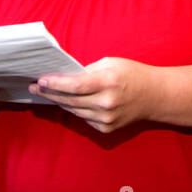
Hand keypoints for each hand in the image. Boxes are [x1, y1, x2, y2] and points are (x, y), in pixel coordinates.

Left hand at [32, 57, 159, 133]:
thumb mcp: (111, 63)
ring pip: (74, 111)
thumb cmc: (133, 75)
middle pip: (70, 100)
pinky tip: (69, 102)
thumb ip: (88, 70)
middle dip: (50, 93)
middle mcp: (107, 103)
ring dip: (60, 102)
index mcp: (108, 82)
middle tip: (36, 87)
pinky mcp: (106, 128)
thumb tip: (66, 76)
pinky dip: (76, 109)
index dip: (56, 84)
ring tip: (47, 93)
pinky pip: (84, 118)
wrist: (155, 97)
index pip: (75, 85)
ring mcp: (106, 118)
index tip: (41, 80)